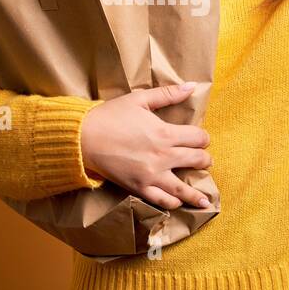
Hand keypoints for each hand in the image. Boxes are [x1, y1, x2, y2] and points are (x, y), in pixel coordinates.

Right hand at [80, 83, 212, 210]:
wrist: (83, 138)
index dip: (203, 138)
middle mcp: (163, 156)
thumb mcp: (140, 99)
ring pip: (182, 188)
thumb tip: (192, 86)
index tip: (201, 139)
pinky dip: (172, 203)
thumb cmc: (111, 116)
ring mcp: (151, 175)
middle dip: (204, 160)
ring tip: (204, 200)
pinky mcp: (139, 187)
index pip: (198, 138)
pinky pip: (161, 200)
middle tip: (205, 161)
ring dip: (195, 193)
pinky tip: (178, 203)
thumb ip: (168, 94)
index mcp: (165, 133)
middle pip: (196, 160)